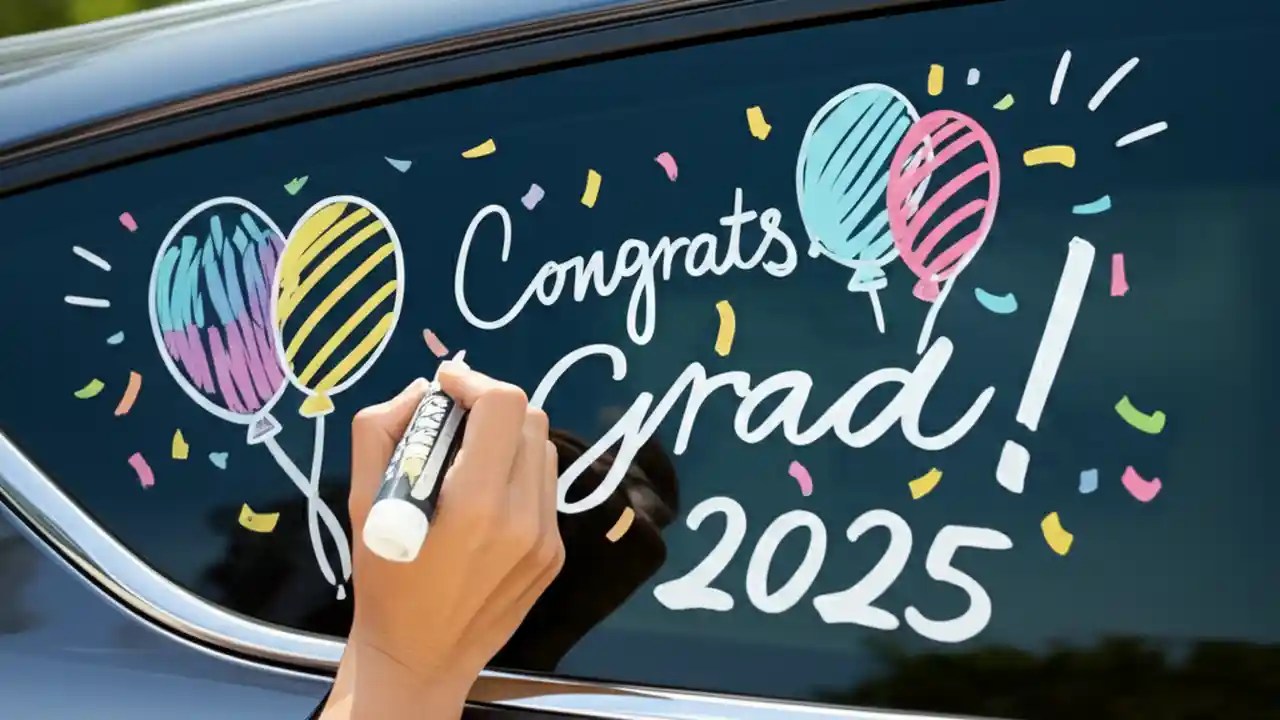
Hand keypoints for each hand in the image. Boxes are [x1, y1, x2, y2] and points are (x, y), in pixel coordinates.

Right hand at [323, 361, 563, 718]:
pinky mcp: (555, 554)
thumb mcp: (361, 500)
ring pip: (542, 451)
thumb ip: (382, 430)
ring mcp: (546, 538)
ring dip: (507, 440)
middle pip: (530, 419)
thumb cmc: (383, 577)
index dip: (473, 382)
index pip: (504, 404)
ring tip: (469, 462)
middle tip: (454, 422)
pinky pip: (544, 489)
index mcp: (474, 502)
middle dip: (490, 407)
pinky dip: (516, 476)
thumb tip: (423, 391)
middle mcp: (523, 517)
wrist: (419, 655)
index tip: (445, 387)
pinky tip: (485, 500)